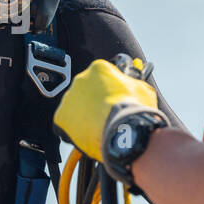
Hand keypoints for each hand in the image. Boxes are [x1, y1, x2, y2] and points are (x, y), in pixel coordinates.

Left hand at [52, 56, 166, 183]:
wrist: (123, 130)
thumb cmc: (134, 109)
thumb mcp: (143, 89)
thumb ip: (134, 84)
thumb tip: (134, 85)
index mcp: (99, 68)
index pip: (101, 75)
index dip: (109, 88)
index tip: (114, 97)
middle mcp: (80, 79)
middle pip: (86, 90)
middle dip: (95, 101)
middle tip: (106, 114)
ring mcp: (69, 98)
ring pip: (75, 106)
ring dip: (84, 115)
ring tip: (99, 127)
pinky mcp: (60, 117)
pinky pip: (66, 123)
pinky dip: (74, 129)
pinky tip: (88, 134)